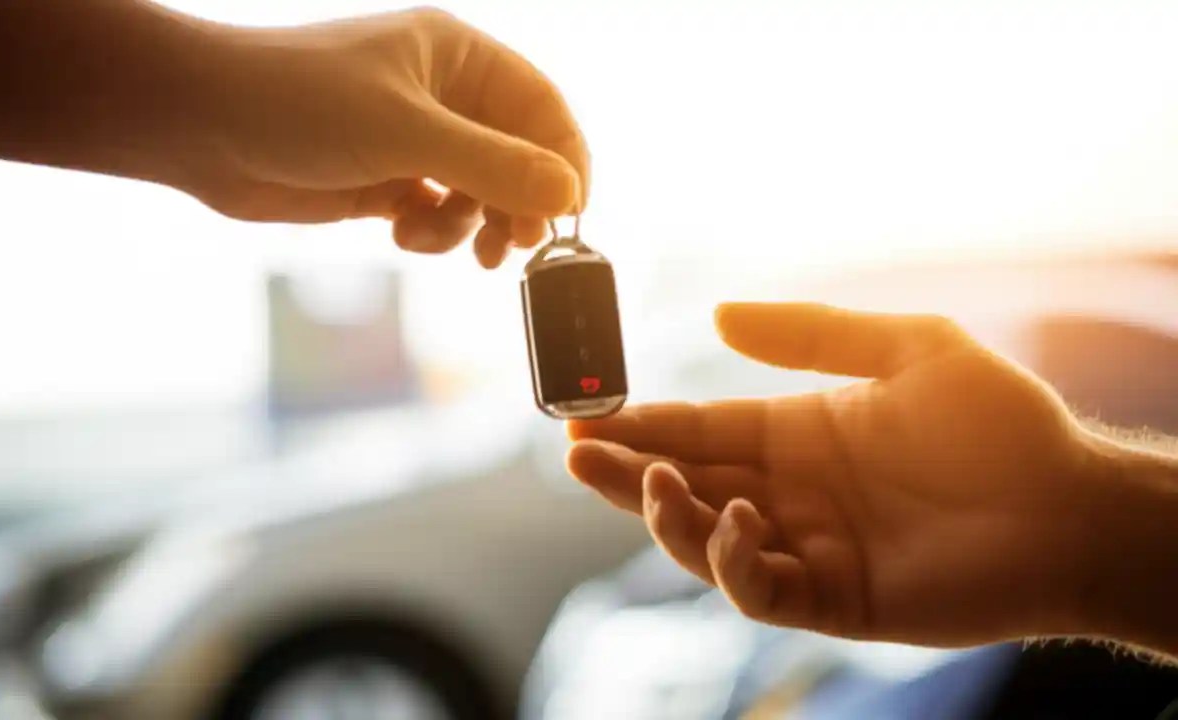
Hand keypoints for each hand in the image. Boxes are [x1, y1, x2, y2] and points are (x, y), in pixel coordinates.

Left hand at [191, 7, 587, 267]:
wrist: (198, 125)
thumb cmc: (298, 102)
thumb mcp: (407, 133)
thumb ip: (494, 165)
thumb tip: (568, 195)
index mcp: (456, 55)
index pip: (540, 106)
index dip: (563, 158)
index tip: (568, 213)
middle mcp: (440, 94)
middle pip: (515, 155)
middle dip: (517, 203)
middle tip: (517, 246)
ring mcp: (409, 139)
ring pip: (476, 193)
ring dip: (469, 224)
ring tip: (436, 239)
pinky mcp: (380, 180)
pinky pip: (436, 213)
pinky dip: (431, 232)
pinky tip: (402, 233)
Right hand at [566, 302, 1117, 646]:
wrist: (1072, 507)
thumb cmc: (1002, 423)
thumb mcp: (908, 347)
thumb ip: (811, 333)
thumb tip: (716, 314)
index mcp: (795, 433)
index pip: (696, 430)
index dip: (638, 423)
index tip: (581, 414)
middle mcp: (789, 491)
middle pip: (683, 486)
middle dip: (623, 471)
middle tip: (574, 452)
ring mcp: (807, 548)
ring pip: (705, 542)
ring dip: (665, 515)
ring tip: (652, 479)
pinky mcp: (832, 600)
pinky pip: (759, 589)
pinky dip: (734, 561)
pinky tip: (741, 521)